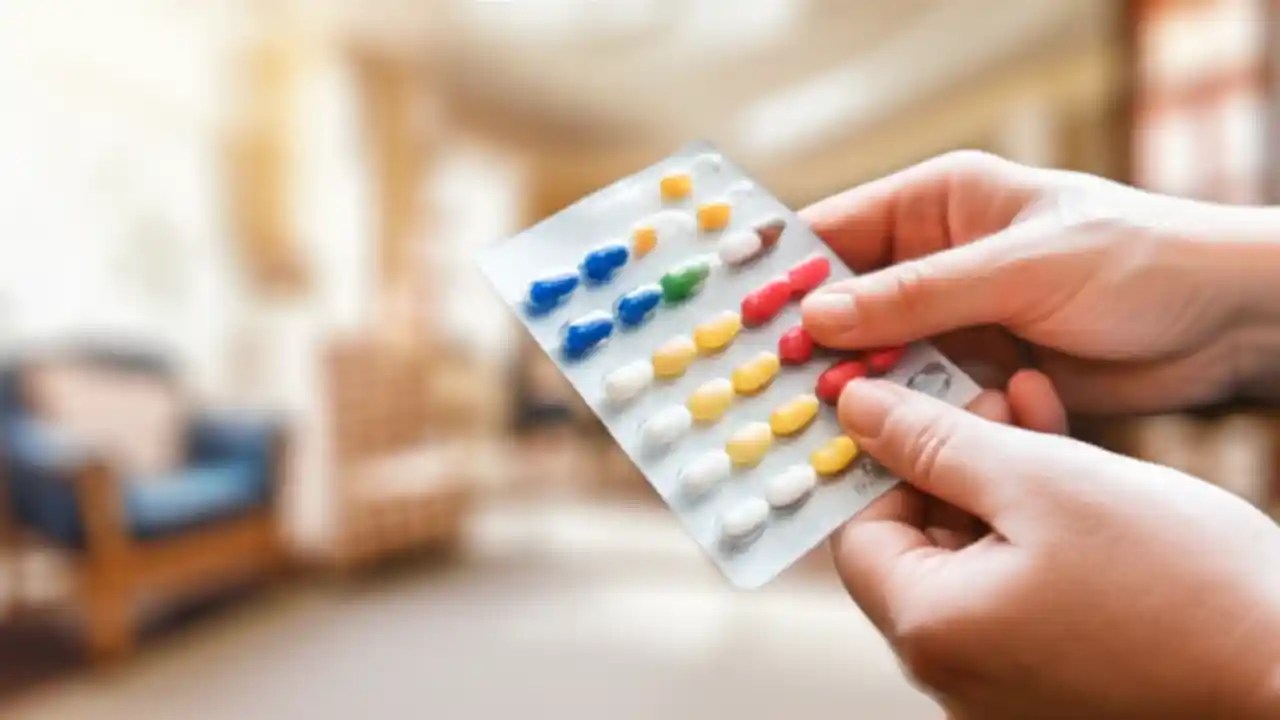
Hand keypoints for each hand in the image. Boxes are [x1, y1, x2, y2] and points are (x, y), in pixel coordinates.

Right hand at [800, 150, 1279, 412]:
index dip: (785, 270)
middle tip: (752, 383)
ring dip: (846, 385)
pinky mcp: (979, 373)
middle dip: (806, 340)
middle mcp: (938, 259)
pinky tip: (860, 443)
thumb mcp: (1021, 268)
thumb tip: (817, 316)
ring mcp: (957, 320)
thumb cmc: (1139, 262)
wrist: (1228, 326)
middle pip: (846, 301)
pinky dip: (892, 417)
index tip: (735, 313)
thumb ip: (918, 294)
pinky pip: (917, 395)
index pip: (838, 230)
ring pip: (875, 355)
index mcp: (942, 204)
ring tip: (796, 423)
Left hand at [834, 378, 1279, 718]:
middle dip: (951, 462)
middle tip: (992, 399)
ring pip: (976, 561)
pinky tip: (1066, 466)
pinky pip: (1020, 594)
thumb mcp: (1042, 483)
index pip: (859, 534)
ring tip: (1035, 413)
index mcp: (933, 631)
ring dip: (998, 484)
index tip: (921, 406)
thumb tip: (853, 410)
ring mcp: (1008, 687)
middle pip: (919, 546)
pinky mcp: (1059, 684)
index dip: (885, 460)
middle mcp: (956, 673)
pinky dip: (1033, 533)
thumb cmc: (1177, 580)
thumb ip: (935, 444)